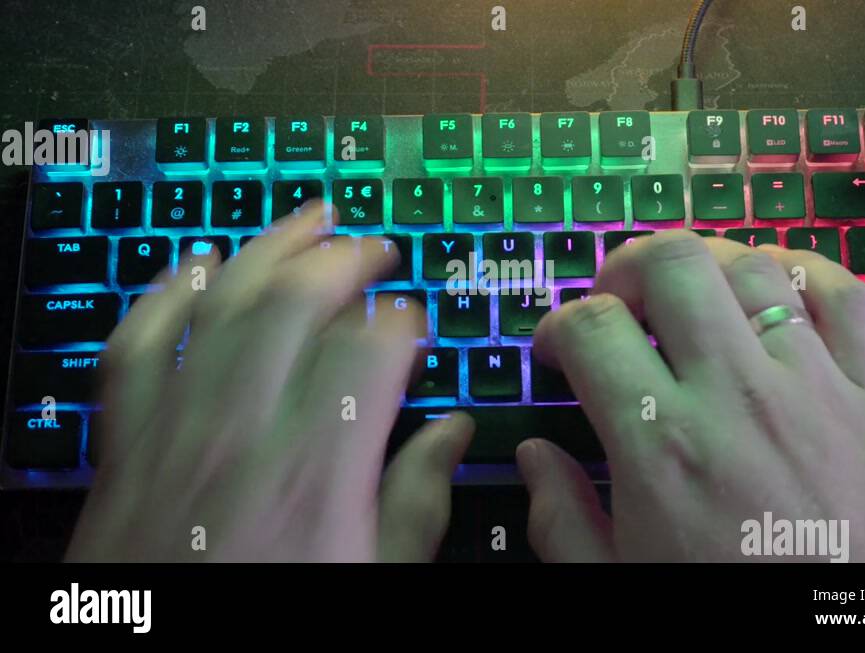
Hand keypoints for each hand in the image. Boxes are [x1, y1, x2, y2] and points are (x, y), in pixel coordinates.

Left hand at [68, 203, 473, 561]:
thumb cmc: (277, 622)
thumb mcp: (374, 580)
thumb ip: (415, 502)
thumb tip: (451, 436)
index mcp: (319, 470)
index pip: (372, 346)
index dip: (404, 319)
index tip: (417, 322)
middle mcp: (244, 434)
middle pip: (294, 301)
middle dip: (345, 259)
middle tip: (376, 249)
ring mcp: (175, 432)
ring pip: (217, 302)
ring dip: (267, 248)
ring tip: (307, 218)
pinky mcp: (125, 446)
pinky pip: (136, 345)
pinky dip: (163, 293)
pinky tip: (192, 264)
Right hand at [520, 230, 864, 561]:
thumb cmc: (737, 618)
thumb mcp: (621, 586)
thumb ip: (563, 520)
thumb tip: (534, 458)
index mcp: (660, 442)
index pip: (591, 327)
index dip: (558, 326)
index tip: (559, 351)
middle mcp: (735, 393)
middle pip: (671, 264)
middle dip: (627, 268)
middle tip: (617, 302)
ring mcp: (814, 385)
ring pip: (752, 267)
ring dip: (705, 267)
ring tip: (689, 297)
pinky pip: (844, 296)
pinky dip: (804, 271)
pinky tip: (777, 286)